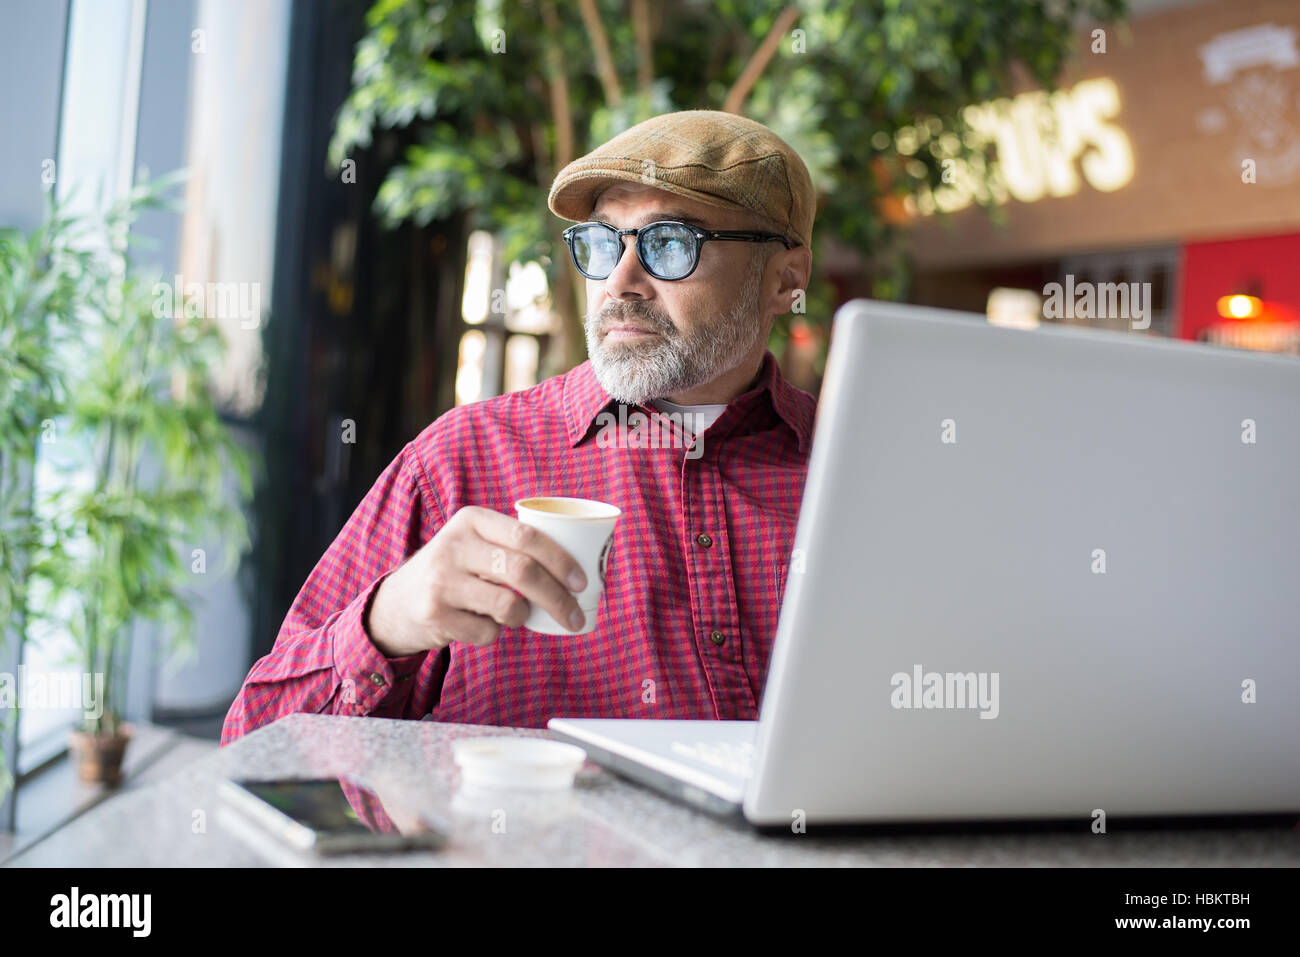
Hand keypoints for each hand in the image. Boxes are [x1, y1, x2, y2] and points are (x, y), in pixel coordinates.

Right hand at [365, 506, 587, 655]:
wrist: (397, 602)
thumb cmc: (455, 571)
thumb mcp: (474, 543)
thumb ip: (512, 545)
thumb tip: (578, 569)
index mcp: (471, 520)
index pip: (527, 536)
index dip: (561, 560)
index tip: (582, 581)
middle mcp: (453, 545)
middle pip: (523, 571)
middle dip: (558, 598)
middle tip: (575, 617)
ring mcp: (441, 581)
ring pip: (509, 606)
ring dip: (523, 618)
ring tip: (515, 615)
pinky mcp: (435, 614)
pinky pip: (488, 633)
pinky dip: (494, 634)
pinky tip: (478, 623)